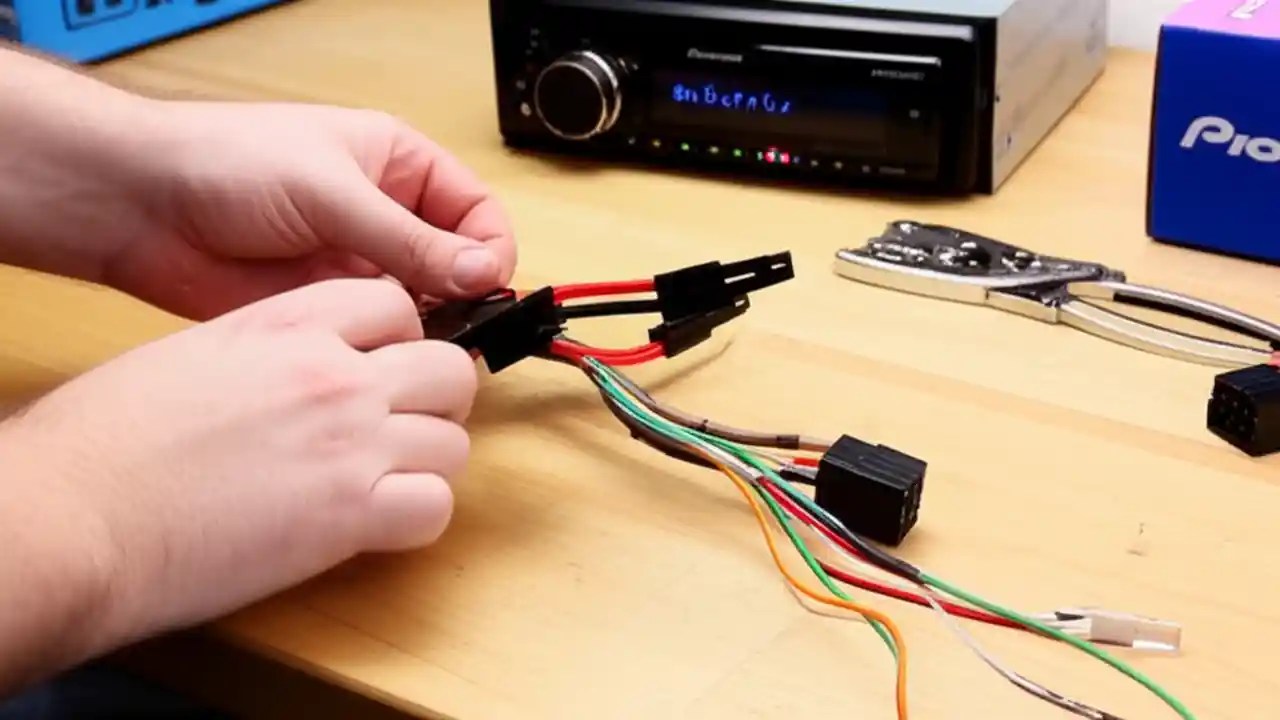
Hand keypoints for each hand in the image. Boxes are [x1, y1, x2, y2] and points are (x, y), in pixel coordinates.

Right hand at [0, 278, 474, 670]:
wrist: (74, 513)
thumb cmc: (104, 441)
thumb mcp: (194, 354)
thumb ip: (268, 352)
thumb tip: (299, 373)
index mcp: (289, 324)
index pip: (397, 307)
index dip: (402, 340)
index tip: (385, 368)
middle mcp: (334, 375)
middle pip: (450, 370)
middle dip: (436, 401)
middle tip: (403, 428)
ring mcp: (350, 442)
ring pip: (455, 444)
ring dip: (427, 465)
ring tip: (383, 484)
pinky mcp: (350, 515)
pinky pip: (436, 508)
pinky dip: (416, 519)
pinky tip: (376, 525)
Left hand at [102, 101, 516, 319]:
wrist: (141, 205)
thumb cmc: (228, 164)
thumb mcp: (331, 192)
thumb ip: (409, 238)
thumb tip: (483, 273)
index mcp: (398, 166)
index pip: (476, 212)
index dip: (489, 249)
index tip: (483, 285)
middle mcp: (387, 216)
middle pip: (458, 263)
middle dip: (466, 294)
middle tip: (463, 329)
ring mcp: (359, 264)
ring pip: (425, 304)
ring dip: (433, 325)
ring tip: (426, 345)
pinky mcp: (330, 308)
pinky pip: (382, 332)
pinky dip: (393, 347)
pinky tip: (388, 354)